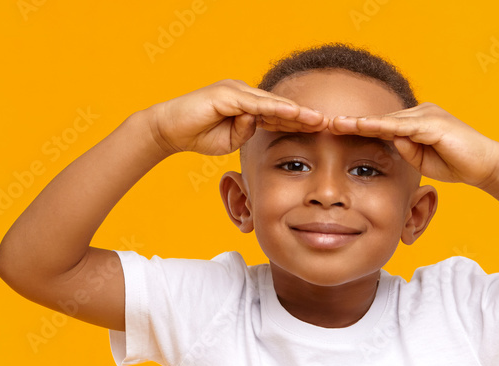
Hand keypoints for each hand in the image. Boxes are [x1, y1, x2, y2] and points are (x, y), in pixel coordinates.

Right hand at [147, 79, 327, 157]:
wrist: (168, 130)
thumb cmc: (198, 136)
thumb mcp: (230, 141)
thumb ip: (246, 133)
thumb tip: (257, 124)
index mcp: (247, 106)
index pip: (278, 115)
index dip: (299, 122)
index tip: (321, 131)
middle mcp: (244, 94)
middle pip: (280, 106)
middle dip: (304, 115)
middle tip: (329, 123)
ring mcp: (236, 91)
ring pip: (272, 103)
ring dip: (296, 112)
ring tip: (317, 119)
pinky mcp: (227, 95)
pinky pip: (256, 104)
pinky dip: (275, 109)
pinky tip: (293, 114)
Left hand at [328, 103, 498, 187]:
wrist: (485, 166)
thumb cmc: (456, 165)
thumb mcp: (422, 161)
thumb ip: (406, 150)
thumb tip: (390, 142)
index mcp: (416, 122)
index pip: (381, 126)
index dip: (358, 128)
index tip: (334, 131)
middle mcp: (420, 113)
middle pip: (379, 119)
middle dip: (352, 122)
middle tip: (325, 123)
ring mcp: (427, 115)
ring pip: (386, 120)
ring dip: (359, 122)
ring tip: (334, 124)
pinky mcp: (432, 123)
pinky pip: (400, 125)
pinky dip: (378, 126)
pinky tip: (360, 126)